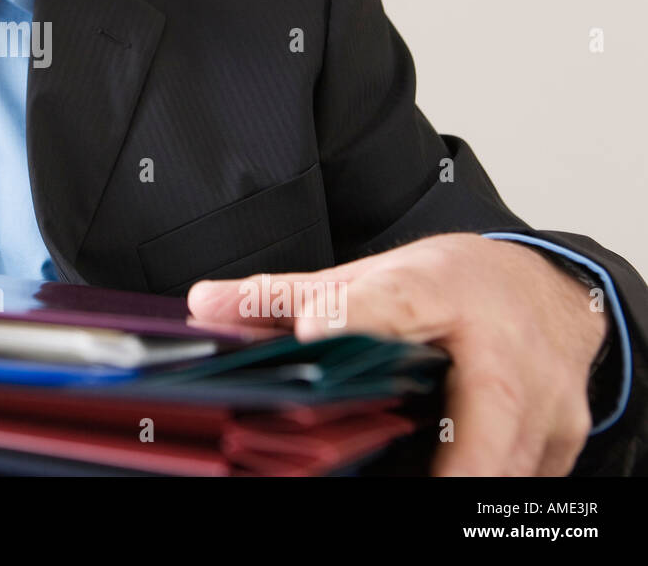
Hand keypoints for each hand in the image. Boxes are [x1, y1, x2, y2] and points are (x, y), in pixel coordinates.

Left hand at [186, 233, 608, 474]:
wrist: (547, 292)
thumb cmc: (457, 283)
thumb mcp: (371, 276)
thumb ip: (285, 297)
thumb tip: (203, 305)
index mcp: (440, 291)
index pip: (397, 300)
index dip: (355, 315)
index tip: (315, 333)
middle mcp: (504, 348)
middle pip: (487, 408)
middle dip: (452, 461)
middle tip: (404, 482)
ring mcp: (544, 402)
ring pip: (509, 462)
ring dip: (460, 480)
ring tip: (406, 484)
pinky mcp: (561, 443)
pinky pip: (522, 481)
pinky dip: (483, 488)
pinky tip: (441, 485)